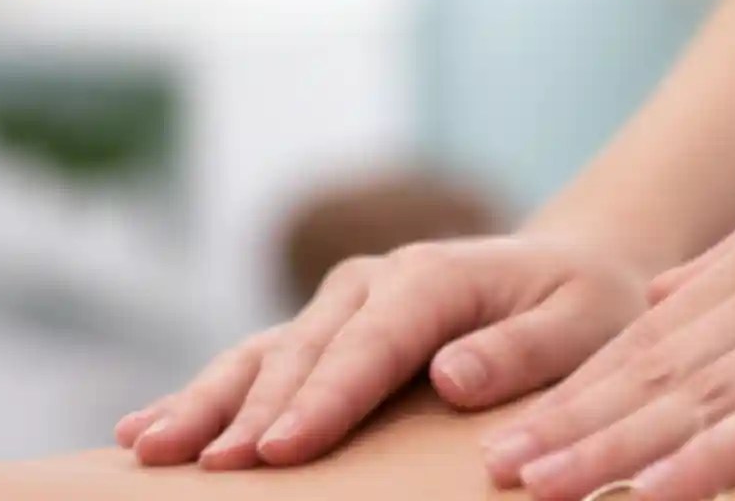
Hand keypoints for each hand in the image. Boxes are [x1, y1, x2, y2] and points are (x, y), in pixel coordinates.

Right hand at [114, 234, 648, 468]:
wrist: (570, 270)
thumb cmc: (585, 302)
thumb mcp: (585, 322)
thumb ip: (523, 349)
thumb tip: (452, 378)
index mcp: (436, 277)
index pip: (371, 344)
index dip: (322, 399)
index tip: (278, 449)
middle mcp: (377, 282)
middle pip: (303, 350)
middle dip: (251, 408)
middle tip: (206, 465)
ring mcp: (347, 302)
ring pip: (266, 353)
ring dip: (208, 398)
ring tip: (148, 444)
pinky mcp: (333, 328)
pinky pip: (265, 360)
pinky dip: (211, 391)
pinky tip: (151, 423)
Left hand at [484, 139, 734, 500]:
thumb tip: (674, 298)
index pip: (655, 333)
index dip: (583, 386)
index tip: (522, 424)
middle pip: (656, 366)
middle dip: (571, 422)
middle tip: (495, 468)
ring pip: (699, 393)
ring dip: (612, 448)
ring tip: (539, 486)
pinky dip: (715, 459)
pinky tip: (659, 492)